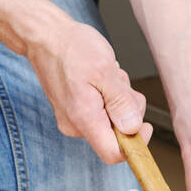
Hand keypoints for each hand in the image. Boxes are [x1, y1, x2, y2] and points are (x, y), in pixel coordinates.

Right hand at [26, 17, 152, 164]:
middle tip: (118, 83)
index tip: (145, 125)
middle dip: (126, 109)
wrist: (45, 36)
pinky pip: (101, 110)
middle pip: (116, 134)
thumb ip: (121, 102)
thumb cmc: (72, 48)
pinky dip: (107, 95)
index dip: (135, 144)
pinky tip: (99, 77)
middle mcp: (75, 125)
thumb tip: (133, 127)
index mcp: (83, 118)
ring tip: (106, 75)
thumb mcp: (104, 70)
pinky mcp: (74, 110)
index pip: (113, 153)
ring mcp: (73, 118)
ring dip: (117, 98)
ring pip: (110, 119)